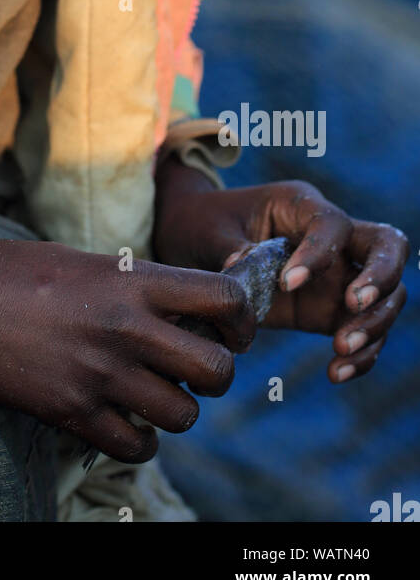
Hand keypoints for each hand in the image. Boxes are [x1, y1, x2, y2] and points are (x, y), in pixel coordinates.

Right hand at [0, 236, 255, 464]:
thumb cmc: (9, 270)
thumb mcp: (81, 260)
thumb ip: (133, 285)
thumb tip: (182, 311)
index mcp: (130, 280)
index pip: (225, 299)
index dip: (240, 318)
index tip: (226, 327)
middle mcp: (124, 327)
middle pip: (219, 370)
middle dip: (214, 373)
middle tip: (189, 366)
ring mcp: (100, 373)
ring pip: (184, 415)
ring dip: (175, 408)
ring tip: (150, 393)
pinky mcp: (72, 411)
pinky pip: (138, 446)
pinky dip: (139, 441)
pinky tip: (122, 420)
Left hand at [154, 175, 407, 385]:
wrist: (192, 241)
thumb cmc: (202, 224)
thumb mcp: (206, 230)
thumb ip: (228, 247)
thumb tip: (242, 265)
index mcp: (299, 205)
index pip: (331, 222)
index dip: (318, 252)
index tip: (285, 284)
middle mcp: (331, 237)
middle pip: (387, 246)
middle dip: (381, 276)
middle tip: (353, 305)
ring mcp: (337, 274)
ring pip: (387, 295)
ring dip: (374, 324)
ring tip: (339, 350)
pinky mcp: (330, 309)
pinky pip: (363, 331)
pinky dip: (361, 355)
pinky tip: (335, 373)